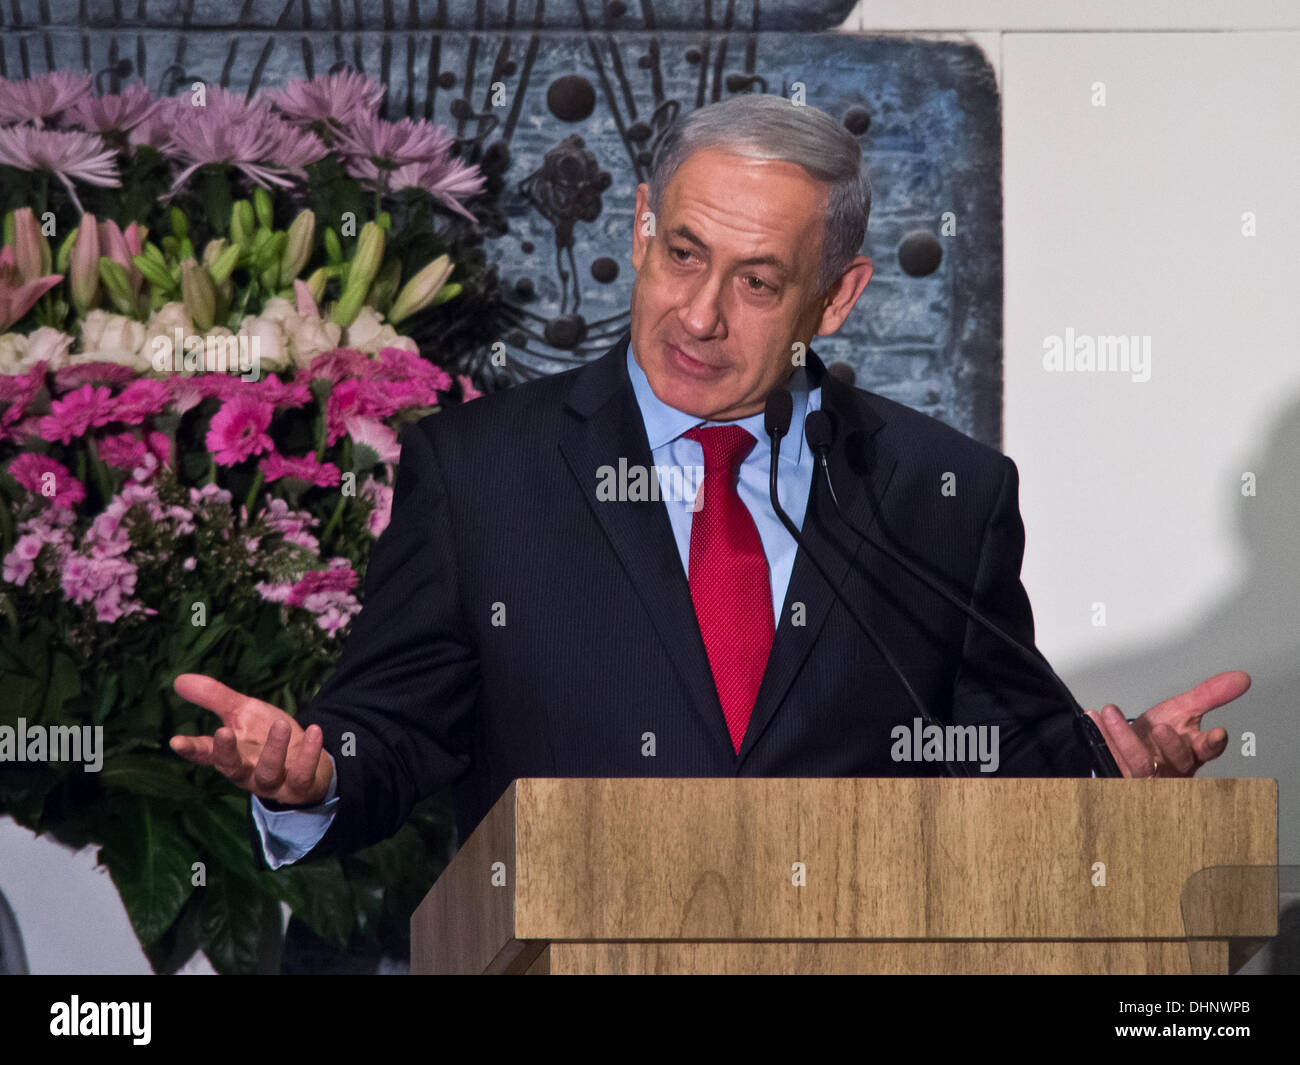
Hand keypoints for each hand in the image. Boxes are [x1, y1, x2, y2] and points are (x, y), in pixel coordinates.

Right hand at [168, 673, 332, 804]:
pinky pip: (303, 774)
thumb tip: (179, 679)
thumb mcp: (243, 713)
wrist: (306, 761)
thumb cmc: (266, 736)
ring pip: (269, 772)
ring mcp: (273, 782)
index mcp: (231, 754)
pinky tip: (313, 731)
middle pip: (231, 768)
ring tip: (280, 725)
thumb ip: (215, 698)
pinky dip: (309, 754)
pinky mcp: (299, 785)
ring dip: (274, 749)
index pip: (206, 753)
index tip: (176, 741)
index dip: (191, 749)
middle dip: (226, 753)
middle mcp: (247, 772)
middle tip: (222, 732)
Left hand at [1085, 670, 1248, 777]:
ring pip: (1139, 764)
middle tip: (1160, 726)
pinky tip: (1093, 718)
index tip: (1216, 733)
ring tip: (1111, 712)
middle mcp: (1170, 767)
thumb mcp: (1182, 710)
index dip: (1212, 744)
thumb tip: (1241, 678)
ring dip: (1125, 737)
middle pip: (1176, 762)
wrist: (1127, 751)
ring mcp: (1144, 774)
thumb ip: (1210, 694)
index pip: (1207, 751)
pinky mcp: (1118, 776)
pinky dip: (1101, 735)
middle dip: (1170, 745)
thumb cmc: (1157, 738)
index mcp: (1190, 752)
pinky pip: (1109, 758)